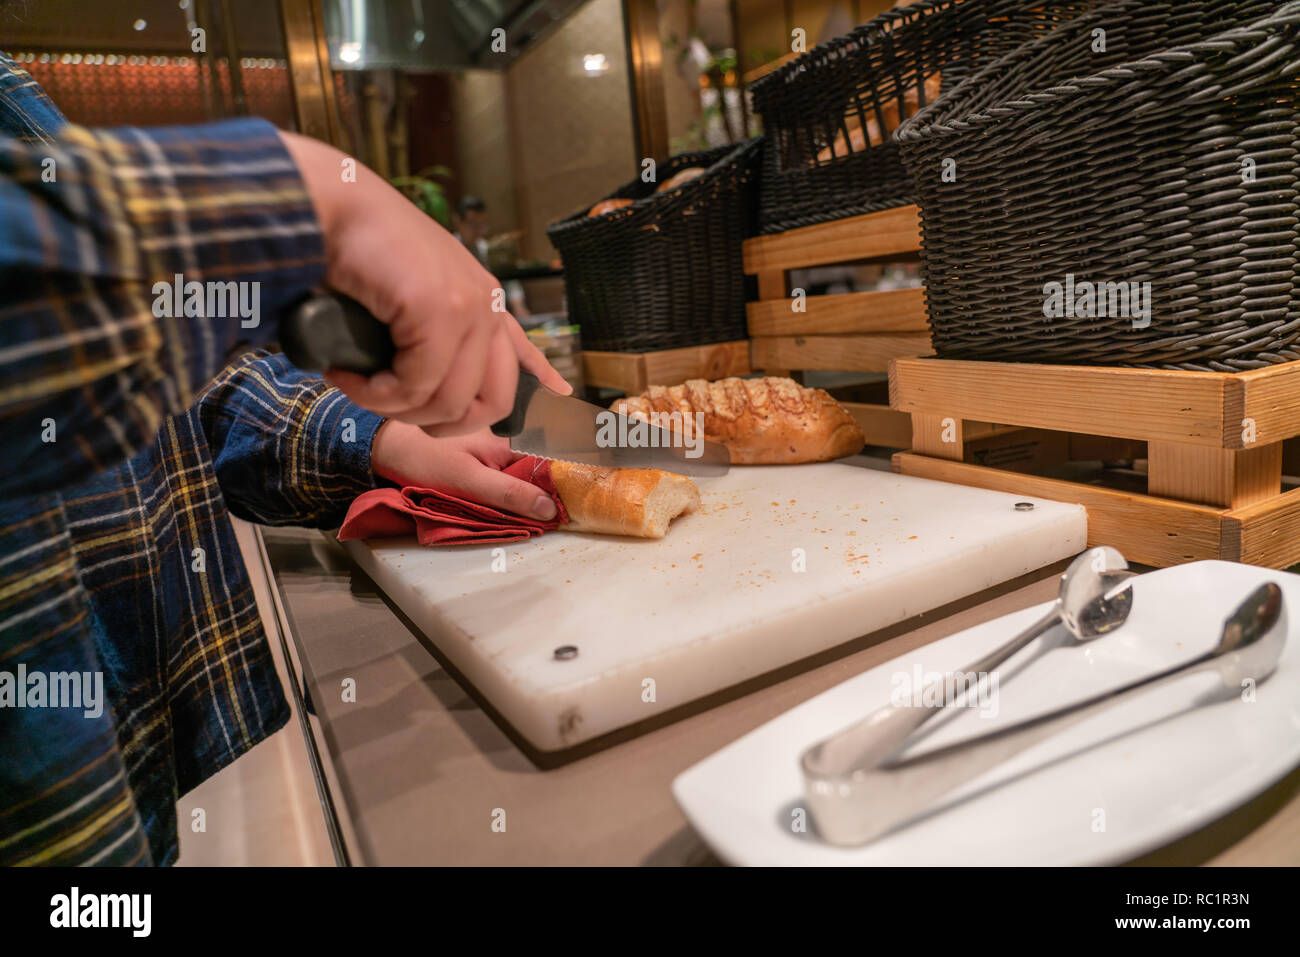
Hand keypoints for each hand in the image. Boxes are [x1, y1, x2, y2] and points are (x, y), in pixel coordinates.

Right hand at [278, 131, 570, 435]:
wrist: (329, 205)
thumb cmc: (356, 250)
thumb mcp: (409, 294)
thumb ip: (433, 333)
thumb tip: (431, 384)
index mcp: (485, 297)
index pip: (524, 353)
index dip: (541, 383)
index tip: (560, 397)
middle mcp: (487, 304)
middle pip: (492, 403)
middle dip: (441, 424)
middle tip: (392, 407)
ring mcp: (469, 308)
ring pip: (448, 404)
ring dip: (393, 408)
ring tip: (356, 383)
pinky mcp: (441, 312)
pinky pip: (413, 388)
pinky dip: (374, 394)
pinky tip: (347, 374)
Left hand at [370, 421, 558, 520]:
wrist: (389, 447)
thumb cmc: (425, 461)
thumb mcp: (468, 483)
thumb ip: (509, 494)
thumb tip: (550, 508)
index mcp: (511, 441)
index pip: (550, 468)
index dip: (555, 493)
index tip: (555, 517)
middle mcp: (509, 438)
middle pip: (537, 472)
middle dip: (536, 495)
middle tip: (532, 519)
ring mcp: (496, 443)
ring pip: (520, 473)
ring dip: (519, 493)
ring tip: (508, 509)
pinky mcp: (483, 450)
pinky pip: (505, 471)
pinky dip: (503, 486)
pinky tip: (491, 497)